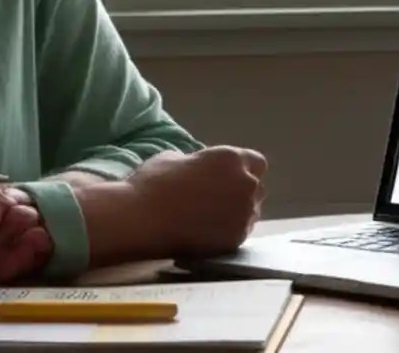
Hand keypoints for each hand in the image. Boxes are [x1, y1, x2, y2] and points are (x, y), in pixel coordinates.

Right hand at [126, 146, 267, 257]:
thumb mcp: (176, 157)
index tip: (229, 176)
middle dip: (241, 191)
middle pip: (256, 188)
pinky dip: (229, 231)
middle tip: (217, 198)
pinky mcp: (236, 239)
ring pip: (251, 211)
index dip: (243, 169)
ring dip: (237, 212)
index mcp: (232, 159)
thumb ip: (199, 162)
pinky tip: (208, 231)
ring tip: (210, 217)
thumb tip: (201, 168)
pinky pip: (241, 231)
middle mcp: (246, 185)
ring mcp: (244, 214)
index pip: (256, 162)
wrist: (142, 220)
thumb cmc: (154, 182)